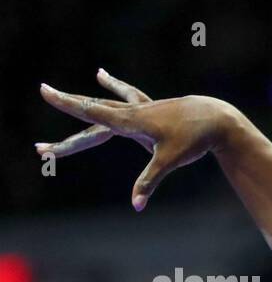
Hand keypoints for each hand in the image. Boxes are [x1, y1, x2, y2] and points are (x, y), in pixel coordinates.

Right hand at [36, 69, 238, 210]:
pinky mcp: (152, 108)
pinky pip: (127, 95)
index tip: (45, 92)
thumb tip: (136, 205)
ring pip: (108, 99)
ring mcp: (142, 107)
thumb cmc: (193, 138)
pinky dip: (114, 86)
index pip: (91, 112)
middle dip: (68, 103)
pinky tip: (103, 76)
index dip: (67, 105)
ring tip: (75, 77)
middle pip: (94, 107)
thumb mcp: (169, 161)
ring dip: (89, 92)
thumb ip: (148, 182)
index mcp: (130, 120)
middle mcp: (132, 110)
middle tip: (43, 90)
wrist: (216, 118)